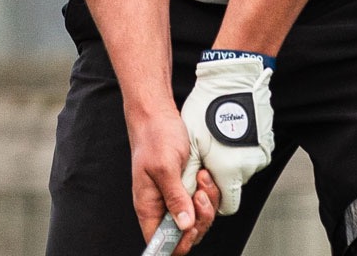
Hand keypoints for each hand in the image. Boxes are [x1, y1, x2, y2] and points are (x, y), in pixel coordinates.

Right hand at [127, 104, 220, 253]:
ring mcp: (175, 196)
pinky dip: (209, 192)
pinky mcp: (186, 186)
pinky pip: (202, 201)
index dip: (177, 243)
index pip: (159, 242)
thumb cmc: (154, 136)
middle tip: (199, 195)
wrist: (158, 114)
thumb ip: (174, 197)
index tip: (190, 227)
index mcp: (148, 206)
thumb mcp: (164, 167)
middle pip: (184, 233)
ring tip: (201, 180)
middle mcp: (161, 205)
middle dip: (198, 218)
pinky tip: (204, 175)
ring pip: (197, 218)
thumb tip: (183, 224)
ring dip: (206, 202)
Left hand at [178, 55, 274, 214]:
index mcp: (230, 172)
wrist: (234, 79)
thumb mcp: (189, 146)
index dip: (212, 200)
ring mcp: (260, 153)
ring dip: (229, 159)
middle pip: (232, 184)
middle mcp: (249, 167)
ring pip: (241, 167)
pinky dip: (239, 147)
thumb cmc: (209, 108)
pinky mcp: (266, 141)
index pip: (226, 206)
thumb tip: (182, 201)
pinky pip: (250, 153)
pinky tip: (227, 131)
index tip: (203, 186)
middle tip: (205, 155)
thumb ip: (187, 179)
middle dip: (218, 174)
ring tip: (215, 139)